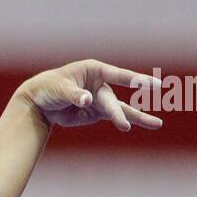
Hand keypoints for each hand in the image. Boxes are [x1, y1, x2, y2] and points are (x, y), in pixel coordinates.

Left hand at [16, 59, 163, 130]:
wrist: (38, 102)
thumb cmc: (49, 87)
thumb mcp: (59, 89)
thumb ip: (74, 95)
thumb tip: (87, 100)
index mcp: (94, 71)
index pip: (119, 75)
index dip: (137, 79)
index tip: (154, 84)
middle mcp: (100, 84)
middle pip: (113, 101)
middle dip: (118, 113)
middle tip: (125, 125)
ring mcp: (100, 100)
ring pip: (120, 110)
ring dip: (135, 118)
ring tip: (157, 125)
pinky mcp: (96, 113)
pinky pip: (113, 118)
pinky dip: (124, 122)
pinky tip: (135, 125)